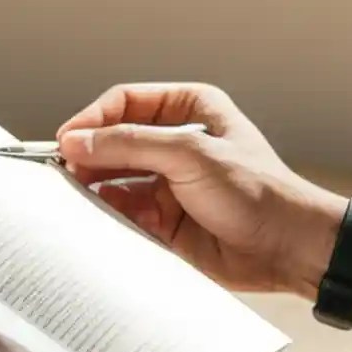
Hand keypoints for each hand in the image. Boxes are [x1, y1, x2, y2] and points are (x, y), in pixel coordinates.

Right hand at [56, 83, 346, 294]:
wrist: (288, 248)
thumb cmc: (257, 191)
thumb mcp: (190, 154)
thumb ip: (130, 144)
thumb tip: (76, 141)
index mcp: (189, 109)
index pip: (124, 104)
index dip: (92, 119)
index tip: (67, 141)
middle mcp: (176, 143)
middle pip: (114, 143)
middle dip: (90, 158)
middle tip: (63, 175)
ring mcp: (168, 183)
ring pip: (114, 181)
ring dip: (97, 191)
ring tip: (80, 201)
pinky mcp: (164, 222)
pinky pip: (125, 215)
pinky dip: (111, 219)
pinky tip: (104, 223)